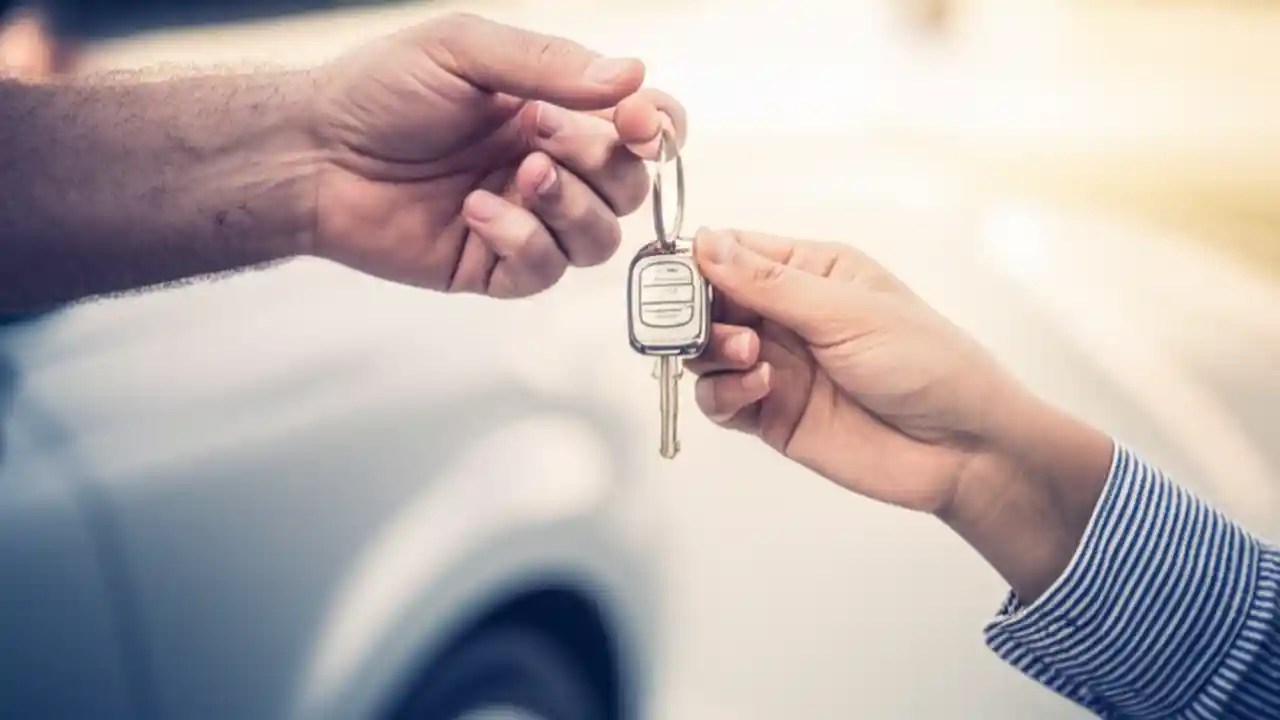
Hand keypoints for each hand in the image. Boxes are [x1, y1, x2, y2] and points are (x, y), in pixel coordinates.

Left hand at [311, 13, 683, 297]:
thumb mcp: (463, 51)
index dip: (656, 129)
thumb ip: (548, 63)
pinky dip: (522, 242)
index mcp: (554, 110)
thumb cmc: (379, 92)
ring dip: (571, 206)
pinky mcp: (494, 267)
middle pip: (631, 186)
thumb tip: (632, 76)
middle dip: (599, 160)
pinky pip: (544, 272)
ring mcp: (525, 220)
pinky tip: (476, 212)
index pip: (640, 129)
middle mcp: (550, 167)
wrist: (312, 152)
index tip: (636, 120)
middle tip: (539, 133)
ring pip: (600, 239)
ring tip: (518, 177)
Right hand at [688, 228, 1112, 597]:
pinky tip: (758, 389)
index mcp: (809, 270)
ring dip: (712, 351)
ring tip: (749, 356)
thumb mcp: (846, 310)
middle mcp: (786, 314)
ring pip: (705, 352)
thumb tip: (703, 240)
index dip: (697, 262)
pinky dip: (723, 392)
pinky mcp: (770, 414)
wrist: (962, 449)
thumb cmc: (926, 363)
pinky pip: (719, 399)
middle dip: (699, 312)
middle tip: (721, 326)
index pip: (731, 252)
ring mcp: (776, 365)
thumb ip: (769, 282)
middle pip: (708, 302)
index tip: (674, 278)